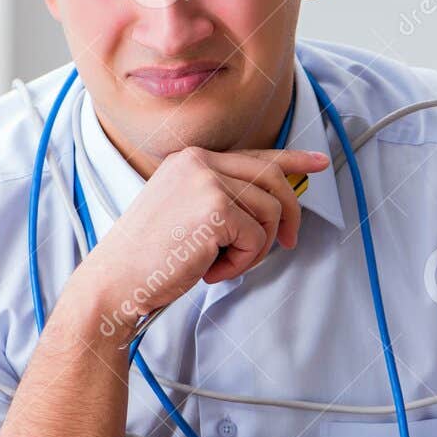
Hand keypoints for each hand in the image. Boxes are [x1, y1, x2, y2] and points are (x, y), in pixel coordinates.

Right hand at [76, 144, 329, 330]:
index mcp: (192, 160)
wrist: (116, 281)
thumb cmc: (150, 259)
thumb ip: (224, 201)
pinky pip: (256, 237)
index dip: (294, 160)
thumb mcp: (188, 216)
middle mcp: (200, 162)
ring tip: (221, 264)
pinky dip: (241, 263)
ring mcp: (207, 182)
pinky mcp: (216, 209)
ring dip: (254, 249)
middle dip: (289, 215)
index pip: (256, 155)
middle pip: (272, 180)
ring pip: (269, 212)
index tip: (320, 163)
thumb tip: (273, 206)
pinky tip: (210, 270)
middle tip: (288, 243)